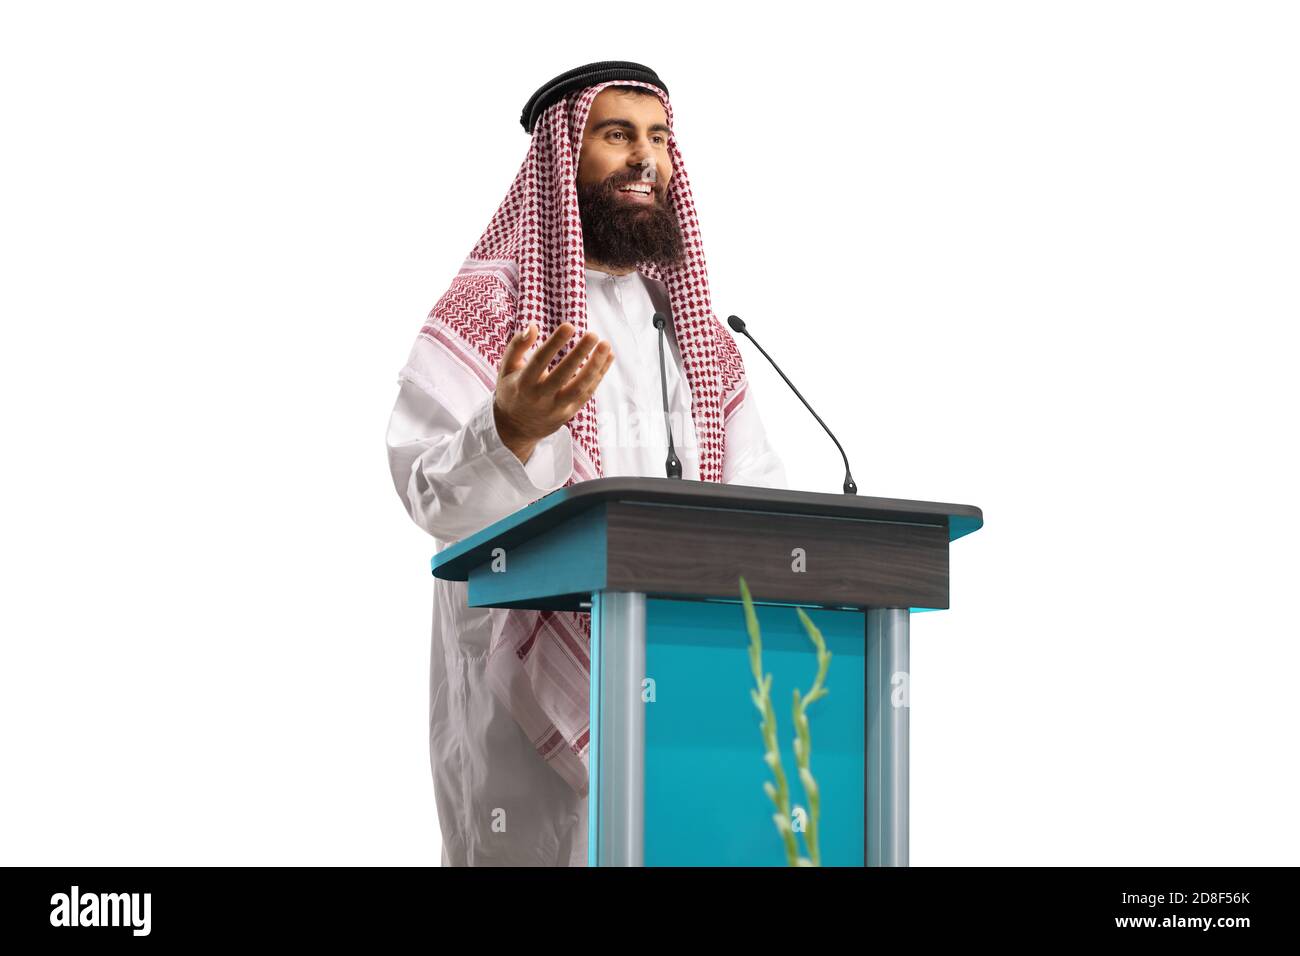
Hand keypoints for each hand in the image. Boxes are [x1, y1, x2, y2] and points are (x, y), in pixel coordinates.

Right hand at [492, 321, 613, 462]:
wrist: (516, 428)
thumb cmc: (512, 390)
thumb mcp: (506, 368)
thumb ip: (517, 345)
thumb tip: (533, 326)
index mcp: (523, 383)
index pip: (540, 361)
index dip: (554, 343)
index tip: (569, 326)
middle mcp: (540, 397)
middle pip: (563, 375)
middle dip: (579, 354)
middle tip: (593, 334)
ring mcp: (556, 408)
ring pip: (580, 388)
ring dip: (595, 366)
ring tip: (606, 345)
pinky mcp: (570, 413)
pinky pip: (588, 392)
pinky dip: (599, 374)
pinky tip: (608, 356)